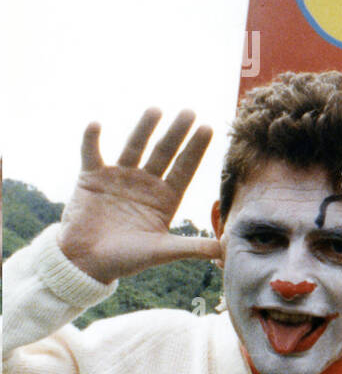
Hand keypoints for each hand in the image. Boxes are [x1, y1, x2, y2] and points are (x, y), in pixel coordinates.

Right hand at [58, 108, 220, 282]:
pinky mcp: (92, 178)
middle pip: (164, 153)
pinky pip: (91, 153)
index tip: (208, 128)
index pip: (185, 168)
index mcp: (165, 198)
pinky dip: (91, 140)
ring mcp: (119, 178)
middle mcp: (146, 184)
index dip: (195, 150)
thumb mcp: (162, 251)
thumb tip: (225, 250)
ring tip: (156, 110)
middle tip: (189, 112)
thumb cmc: (126, 259)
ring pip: (134, 147)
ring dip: (144, 128)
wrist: (85, 263)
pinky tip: (96, 125)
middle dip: (177, 133)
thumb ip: (192, 247)